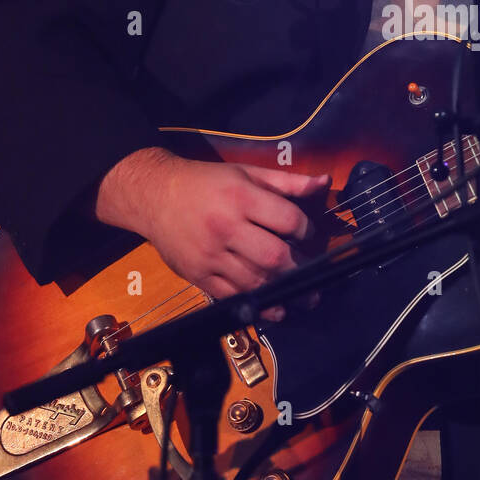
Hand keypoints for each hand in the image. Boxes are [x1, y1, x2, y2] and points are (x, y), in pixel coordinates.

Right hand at [95, 148, 329, 308]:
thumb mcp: (247, 172)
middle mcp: (226, 227)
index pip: (287, 220)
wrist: (154, 196)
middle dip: (299, 267)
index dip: (305, 229)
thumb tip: (325, 182)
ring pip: (255, 280)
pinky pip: (231, 296)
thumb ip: (288, 181)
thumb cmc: (206, 182)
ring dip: (283, 291)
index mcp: (241, 197)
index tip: (307, 234)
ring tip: (305, 297)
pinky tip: (274, 308)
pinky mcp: (198, 275)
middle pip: (273, 256)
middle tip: (313, 273)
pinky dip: (256, 305)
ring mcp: (210, 255)